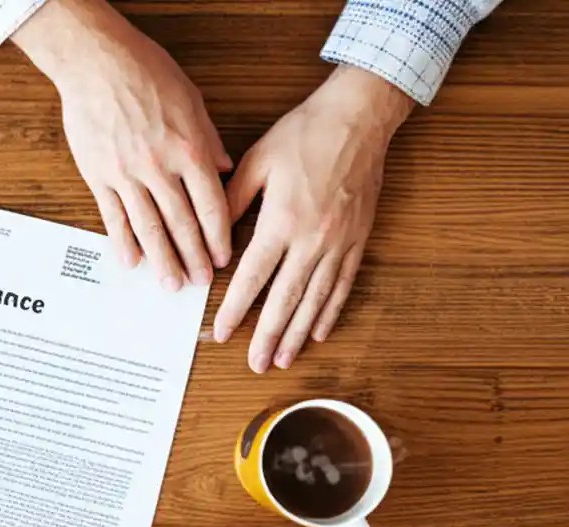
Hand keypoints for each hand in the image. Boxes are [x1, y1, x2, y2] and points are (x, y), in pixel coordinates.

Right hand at [13, 0, 230, 289]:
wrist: (96, 62)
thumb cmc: (145, 72)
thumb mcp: (192, 100)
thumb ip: (208, 140)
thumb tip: (224, 170)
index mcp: (188, 148)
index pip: (210, 204)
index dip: (218, 236)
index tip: (222, 258)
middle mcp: (159, 167)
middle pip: (181, 223)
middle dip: (193, 257)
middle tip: (199, 283)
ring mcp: (126, 174)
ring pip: (148, 227)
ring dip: (162, 260)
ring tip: (170, 284)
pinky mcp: (98, 175)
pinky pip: (113, 216)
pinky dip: (123, 242)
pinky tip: (131, 262)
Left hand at [214, 65, 415, 371]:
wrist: (358, 117)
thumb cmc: (304, 133)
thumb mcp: (256, 161)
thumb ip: (232, 202)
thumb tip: (212, 235)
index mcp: (282, 222)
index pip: (253, 278)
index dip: (235, 310)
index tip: (221, 333)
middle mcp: (312, 239)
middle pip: (285, 299)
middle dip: (268, 336)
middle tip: (255, 365)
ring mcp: (339, 242)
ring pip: (316, 299)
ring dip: (298, 333)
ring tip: (284, 359)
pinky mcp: (358, 239)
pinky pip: (344, 283)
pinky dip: (331, 310)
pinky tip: (320, 331)